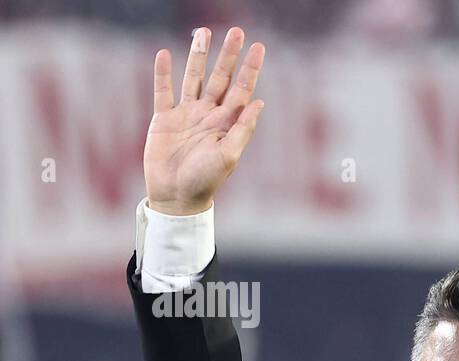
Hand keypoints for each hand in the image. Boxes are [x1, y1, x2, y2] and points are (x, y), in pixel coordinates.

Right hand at [144, 26, 265, 215]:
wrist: (177, 195)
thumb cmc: (206, 180)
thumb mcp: (229, 156)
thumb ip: (243, 129)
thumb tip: (260, 102)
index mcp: (227, 123)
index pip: (241, 89)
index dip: (250, 69)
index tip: (259, 47)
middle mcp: (209, 114)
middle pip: (220, 77)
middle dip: (228, 55)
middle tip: (237, 31)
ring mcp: (186, 114)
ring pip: (194, 78)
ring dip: (198, 56)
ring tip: (204, 32)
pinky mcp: (164, 119)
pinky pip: (163, 91)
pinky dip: (163, 73)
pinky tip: (166, 54)